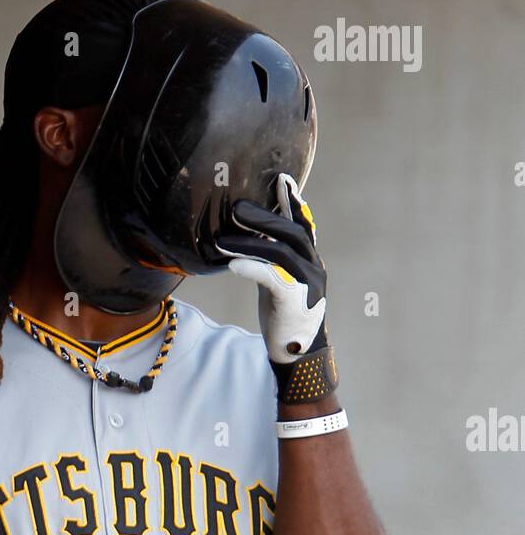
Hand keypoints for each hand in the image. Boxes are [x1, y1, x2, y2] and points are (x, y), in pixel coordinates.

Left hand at [214, 173, 326, 363]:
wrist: (298, 354)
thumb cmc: (285, 316)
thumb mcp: (280, 282)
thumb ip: (273, 261)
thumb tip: (251, 239)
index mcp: (309, 261)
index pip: (303, 225)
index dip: (294, 202)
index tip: (282, 179)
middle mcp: (313, 268)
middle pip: (292, 232)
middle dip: (265, 217)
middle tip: (237, 208)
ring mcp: (308, 284)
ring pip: (281, 254)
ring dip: (250, 244)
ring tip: (221, 240)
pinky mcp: (295, 302)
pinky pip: (274, 279)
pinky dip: (253, 268)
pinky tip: (233, 264)